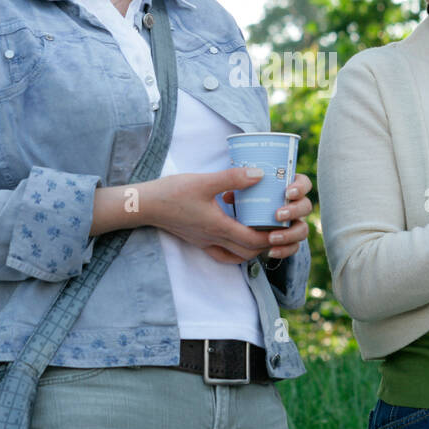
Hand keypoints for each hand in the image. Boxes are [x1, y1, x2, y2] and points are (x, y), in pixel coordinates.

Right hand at [146, 167, 274, 263]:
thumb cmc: (172, 192)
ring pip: (235, 255)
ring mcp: (205, 242)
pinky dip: (234, 250)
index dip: (271, 237)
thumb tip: (260, 174)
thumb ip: (233, 178)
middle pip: (247, 252)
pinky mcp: (197, 239)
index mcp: (219, 227)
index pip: (253, 241)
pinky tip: (236, 235)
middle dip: (265, 244)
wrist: (145, 205)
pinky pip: (221, 253)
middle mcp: (214, 239)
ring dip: (250, 248)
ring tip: (260, 231)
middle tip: (276, 228)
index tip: (283, 225)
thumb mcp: (204, 181)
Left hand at [224, 172, 312, 262]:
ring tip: (272, 237)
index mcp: (287, 188)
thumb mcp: (238, 191)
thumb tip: (229, 197)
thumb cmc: (242, 199)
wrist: (236, 224)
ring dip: (290, 234)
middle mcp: (293, 205)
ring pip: (303, 229)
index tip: (287, 192)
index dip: (300, 187)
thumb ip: (233, 189)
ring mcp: (293, 224)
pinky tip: (271, 251)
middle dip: (294, 211)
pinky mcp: (288, 240)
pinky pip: (293, 247)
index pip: (303, 183)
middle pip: (306, 206)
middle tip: (277, 215)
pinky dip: (284, 250)